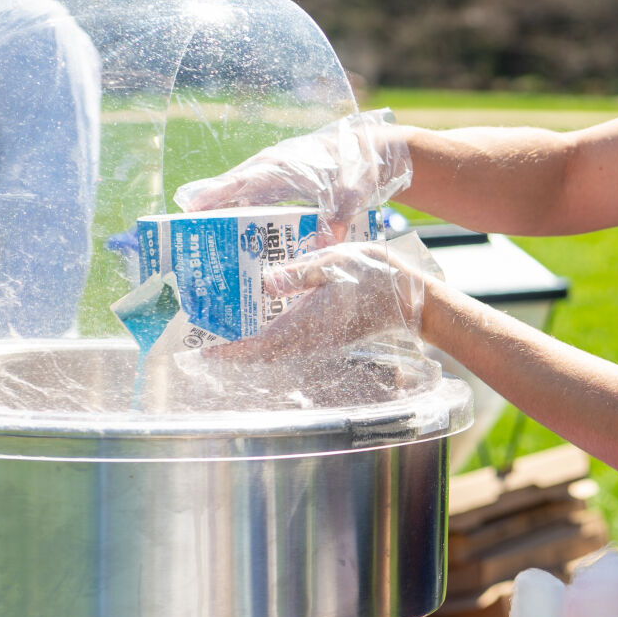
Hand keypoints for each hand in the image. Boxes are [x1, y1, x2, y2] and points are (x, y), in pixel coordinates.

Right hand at [174, 108, 411, 223]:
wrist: (370, 150)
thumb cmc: (358, 167)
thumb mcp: (350, 194)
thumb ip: (336, 218)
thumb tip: (324, 245)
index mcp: (283, 166)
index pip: (242, 181)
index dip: (216, 196)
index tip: (191, 209)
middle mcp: (272, 166)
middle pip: (233, 189)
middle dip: (210, 209)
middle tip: (187, 234)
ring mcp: (275, 172)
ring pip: (241, 193)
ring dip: (224, 213)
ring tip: (204, 239)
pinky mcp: (281, 180)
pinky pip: (254, 196)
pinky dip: (243, 212)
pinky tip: (236, 234)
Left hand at [205, 234, 434, 364]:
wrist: (412, 301)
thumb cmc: (376, 277)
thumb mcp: (335, 262)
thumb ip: (298, 273)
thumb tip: (264, 280)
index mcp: (308, 323)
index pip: (260, 346)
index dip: (231, 351)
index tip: (205, 350)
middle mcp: (311, 340)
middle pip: (263, 355)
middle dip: (234, 352)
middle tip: (208, 339)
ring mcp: (321, 342)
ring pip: (277, 353)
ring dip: (251, 347)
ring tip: (228, 331)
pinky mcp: (329, 338)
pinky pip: (291, 347)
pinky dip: (270, 341)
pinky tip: (263, 323)